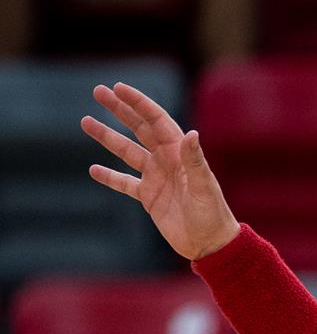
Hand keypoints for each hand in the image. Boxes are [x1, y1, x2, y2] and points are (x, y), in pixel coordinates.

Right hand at [81, 82, 240, 260]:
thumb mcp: (204, 186)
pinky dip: (110, 176)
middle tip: (98, 91)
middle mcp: (167, 161)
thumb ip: (195, 161)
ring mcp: (156, 178)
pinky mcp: (149, 197)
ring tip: (86, 121)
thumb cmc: (213, 215)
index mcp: (180, 154)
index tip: (118, 88)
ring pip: (127, 151)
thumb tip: (192, 134)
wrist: (211, 245)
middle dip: (120, 110)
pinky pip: (125, 183)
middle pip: (139, 129)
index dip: (139, 104)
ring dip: (107, 137)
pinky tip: (93, 169)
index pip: (157, 121)